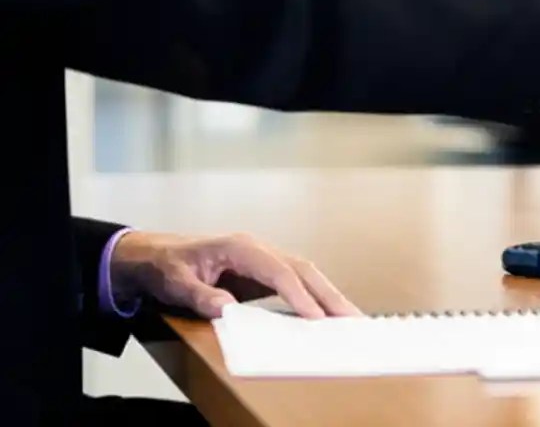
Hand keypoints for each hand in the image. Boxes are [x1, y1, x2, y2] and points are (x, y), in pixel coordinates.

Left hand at [111, 231, 360, 318]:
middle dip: (329, 294)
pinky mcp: (265, 272)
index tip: (316, 318)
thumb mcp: (175, 282)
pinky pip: (298, 282)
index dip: (300, 295)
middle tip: (353, 319)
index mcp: (240, 247)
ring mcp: (265, 259)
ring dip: (329, 296)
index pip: (280, 271)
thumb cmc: (167, 266)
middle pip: (303, 269)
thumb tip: (226, 309)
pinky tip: (329, 315)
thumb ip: (199, 295)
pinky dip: (316, 297)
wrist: (158, 256)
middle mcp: (259, 249)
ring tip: (352, 319)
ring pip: (306, 274)